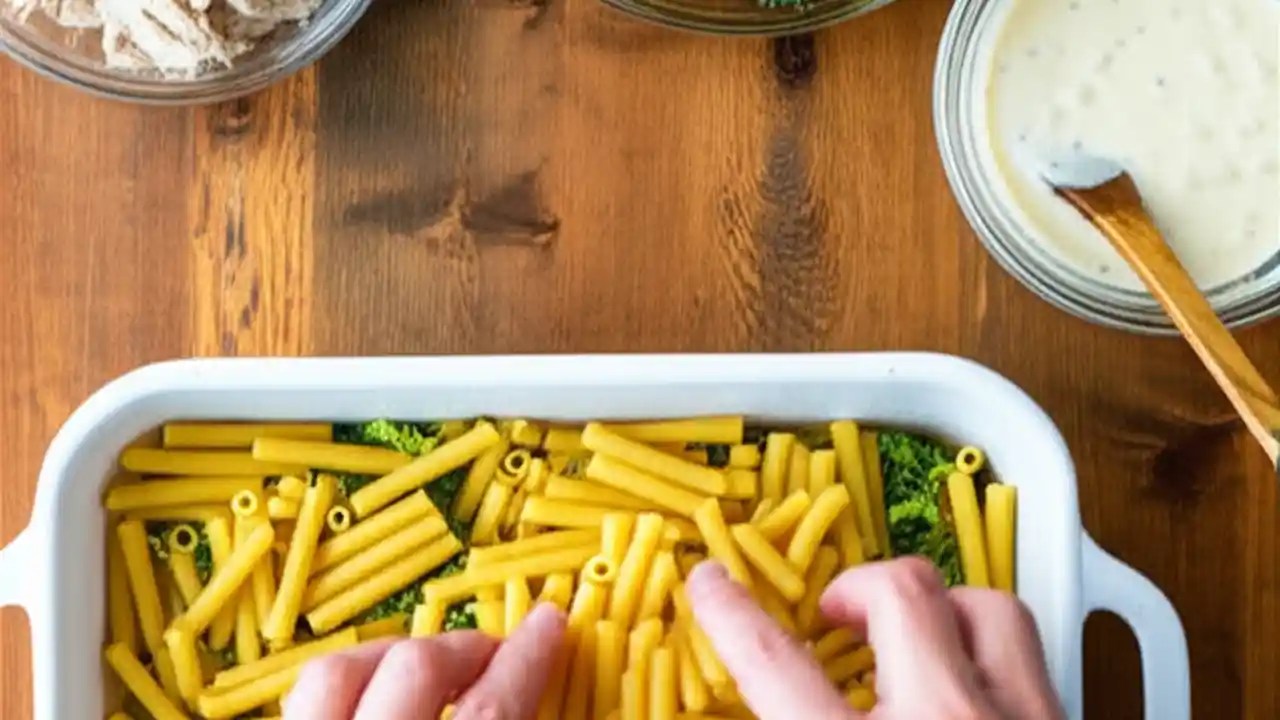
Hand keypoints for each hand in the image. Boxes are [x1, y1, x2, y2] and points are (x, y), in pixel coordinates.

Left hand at [284, 603, 564, 719]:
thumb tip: (526, 696)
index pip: (488, 710)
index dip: (526, 659)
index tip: (548, 624)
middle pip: (412, 670)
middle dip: (460, 648)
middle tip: (492, 654)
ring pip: (333, 673)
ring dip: (388, 656)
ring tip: (425, 669)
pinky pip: (297, 706)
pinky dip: (342, 690)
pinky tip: (367, 704)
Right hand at [687, 557, 1063, 718]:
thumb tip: (780, 699)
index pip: (777, 668)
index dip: (733, 617)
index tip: (710, 583)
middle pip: (901, 593)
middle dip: (861, 589)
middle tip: (840, 617)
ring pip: (990, 608)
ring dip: (945, 610)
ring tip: (919, 638)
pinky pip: (1042, 665)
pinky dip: (998, 659)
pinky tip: (977, 694)